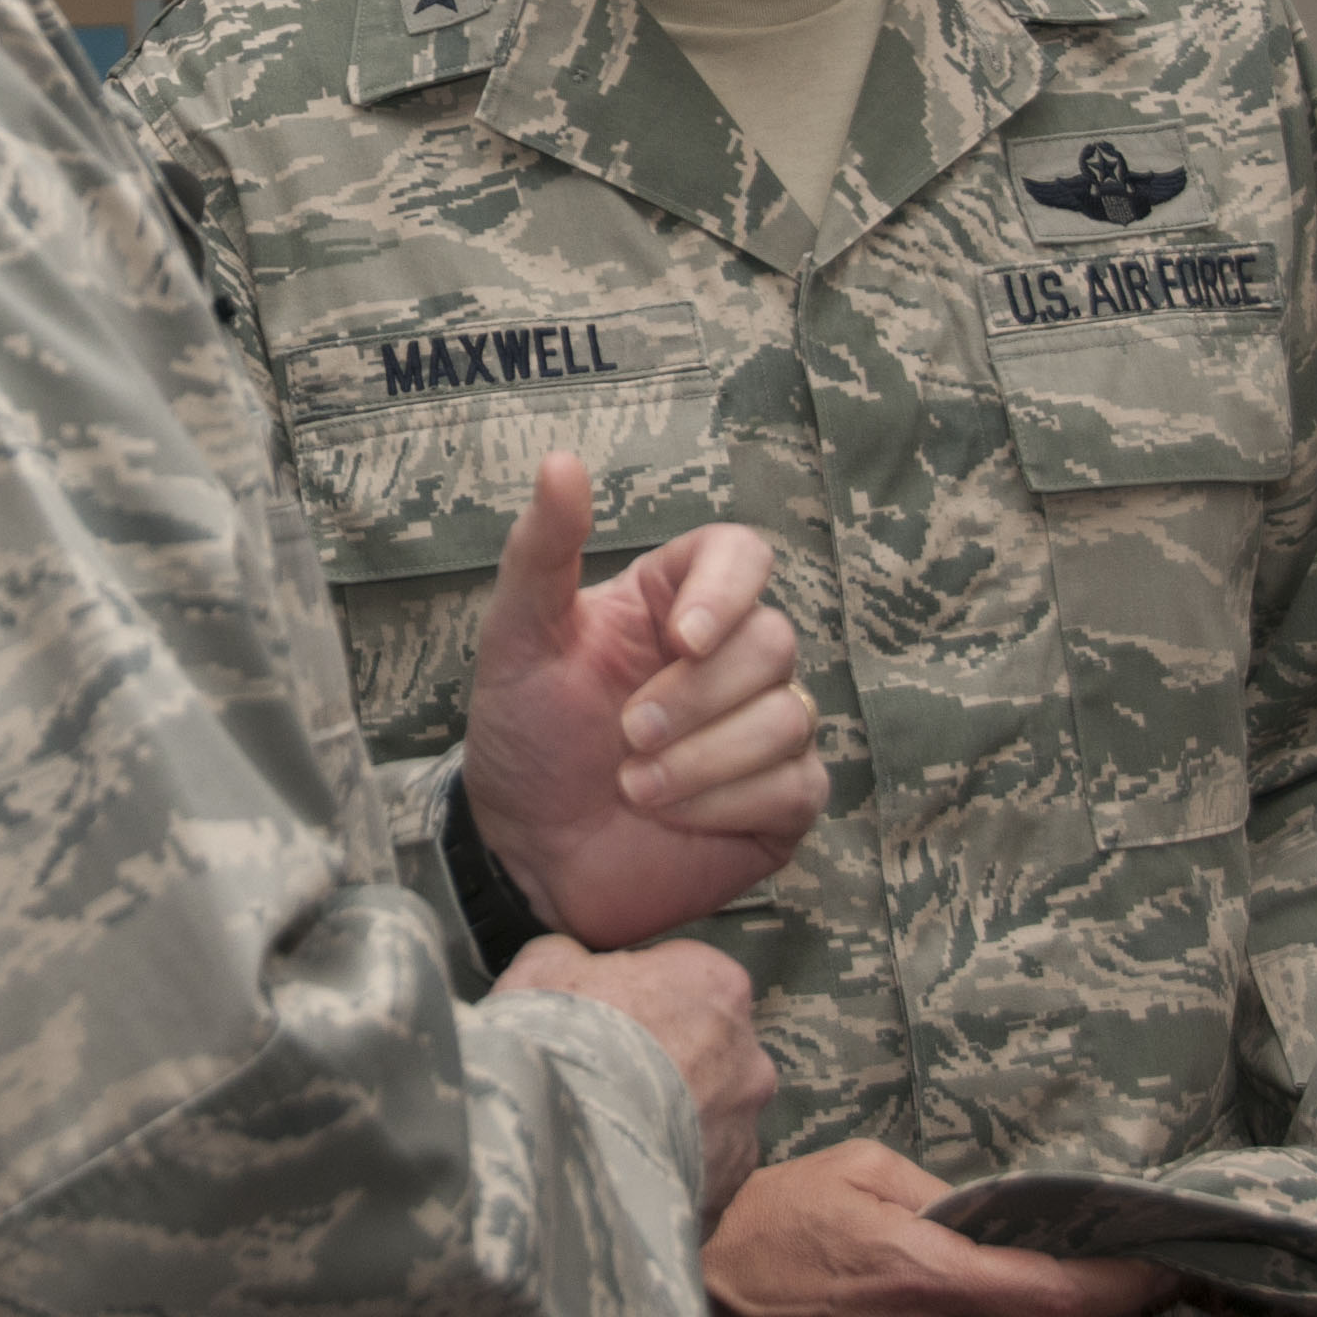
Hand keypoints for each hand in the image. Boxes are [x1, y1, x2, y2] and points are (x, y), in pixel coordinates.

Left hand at [463, 454, 826, 948]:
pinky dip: (727, 803)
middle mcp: (729, 657)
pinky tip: (672, 816)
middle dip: (696, 696)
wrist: (527, 855)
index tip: (684, 638)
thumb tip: (560, 461)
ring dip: (704, 758)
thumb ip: (541, 550)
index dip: (729, 591)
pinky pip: (797, 784)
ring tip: (636, 785)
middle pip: (774, 639)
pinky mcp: (781, 800)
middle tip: (627, 735)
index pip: (744, 555)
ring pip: (790, 715)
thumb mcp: (518, 639)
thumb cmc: (525, 738)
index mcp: (676, 602)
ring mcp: (763, 728)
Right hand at [493, 934, 777, 1211]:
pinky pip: (699, 1174)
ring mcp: (744, 1129)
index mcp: (717, 983)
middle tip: (610, 1076)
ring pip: (710, 1116)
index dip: (643, 996)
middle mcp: (749, 1055)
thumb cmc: (561, 1039)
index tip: (607, 1015)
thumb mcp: (547, 965)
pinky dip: (669, 1173)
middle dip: (670, 1061)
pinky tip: (624, 1173)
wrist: (560, 1144)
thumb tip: (575, 964)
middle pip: (709, 1049)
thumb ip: (576, 957)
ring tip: (613, 1134)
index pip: (688, 978)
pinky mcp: (727, 1191)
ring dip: (673, 1121)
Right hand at [696, 1140, 1172, 1316]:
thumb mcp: (857, 1167)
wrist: (695, 1295)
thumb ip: (944, 1192)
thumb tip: (1013, 1216)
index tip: (1158, 1257)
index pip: (1056, 1293)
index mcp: (918, 1271)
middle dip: (1119, 1316)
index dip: (1123, 1280)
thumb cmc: (772, 1218)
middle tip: (1142, 1284)